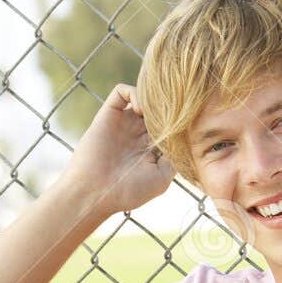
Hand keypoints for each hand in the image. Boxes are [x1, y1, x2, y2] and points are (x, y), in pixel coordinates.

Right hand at [60, 83, 175, 218]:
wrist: (95, 191)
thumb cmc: (128, 191)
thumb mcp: (161, 178)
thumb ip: (174, 157)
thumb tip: (184, 137)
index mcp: (152, 149)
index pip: (171, 126)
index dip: (179, 122)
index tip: (186, 125)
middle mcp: (139, 133)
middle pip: (158, 109)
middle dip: (168, 107)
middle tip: (174, 112)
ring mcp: (124, 123)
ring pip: (143, 97)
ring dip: (152, 99)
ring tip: (155, 113)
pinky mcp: (109, 114)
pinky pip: (122, 91)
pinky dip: (134, 93)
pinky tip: (140, 109)